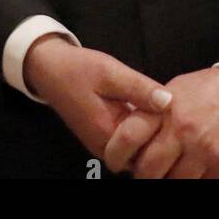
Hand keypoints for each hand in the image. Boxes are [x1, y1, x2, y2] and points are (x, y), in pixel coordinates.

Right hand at [23, 34, 171, 159]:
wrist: (49, 70)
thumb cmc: (78, 69)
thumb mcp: (110, 72)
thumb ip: (140, 88)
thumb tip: (169, 101)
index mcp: (108, 134)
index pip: (150, 140)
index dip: (164, 121)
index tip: (169, 100)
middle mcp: (106, 149)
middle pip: (146, 149)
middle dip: (159, 128)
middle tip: (166, 103)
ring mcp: (104, 148)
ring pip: (139, 148)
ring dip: (150, 129)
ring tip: (155, 103)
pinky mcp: (103, 141)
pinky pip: (130, 143)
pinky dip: (139, 128)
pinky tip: (144, 108)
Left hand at [103, 68, 218, 178]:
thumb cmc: (211, 90)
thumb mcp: (177, 90)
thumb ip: (155, 111)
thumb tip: (132, 131)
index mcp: (166, 110)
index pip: (129, 136)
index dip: (116, 154)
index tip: (116, 162)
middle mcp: (183, 131)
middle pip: (149, 170)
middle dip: (143, 176)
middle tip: (145, 174)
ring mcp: (203, 150)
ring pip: (174, 183)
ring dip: (170, 181)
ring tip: (171, 173)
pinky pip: (201, 185)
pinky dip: (194, 182)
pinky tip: (194, 173)